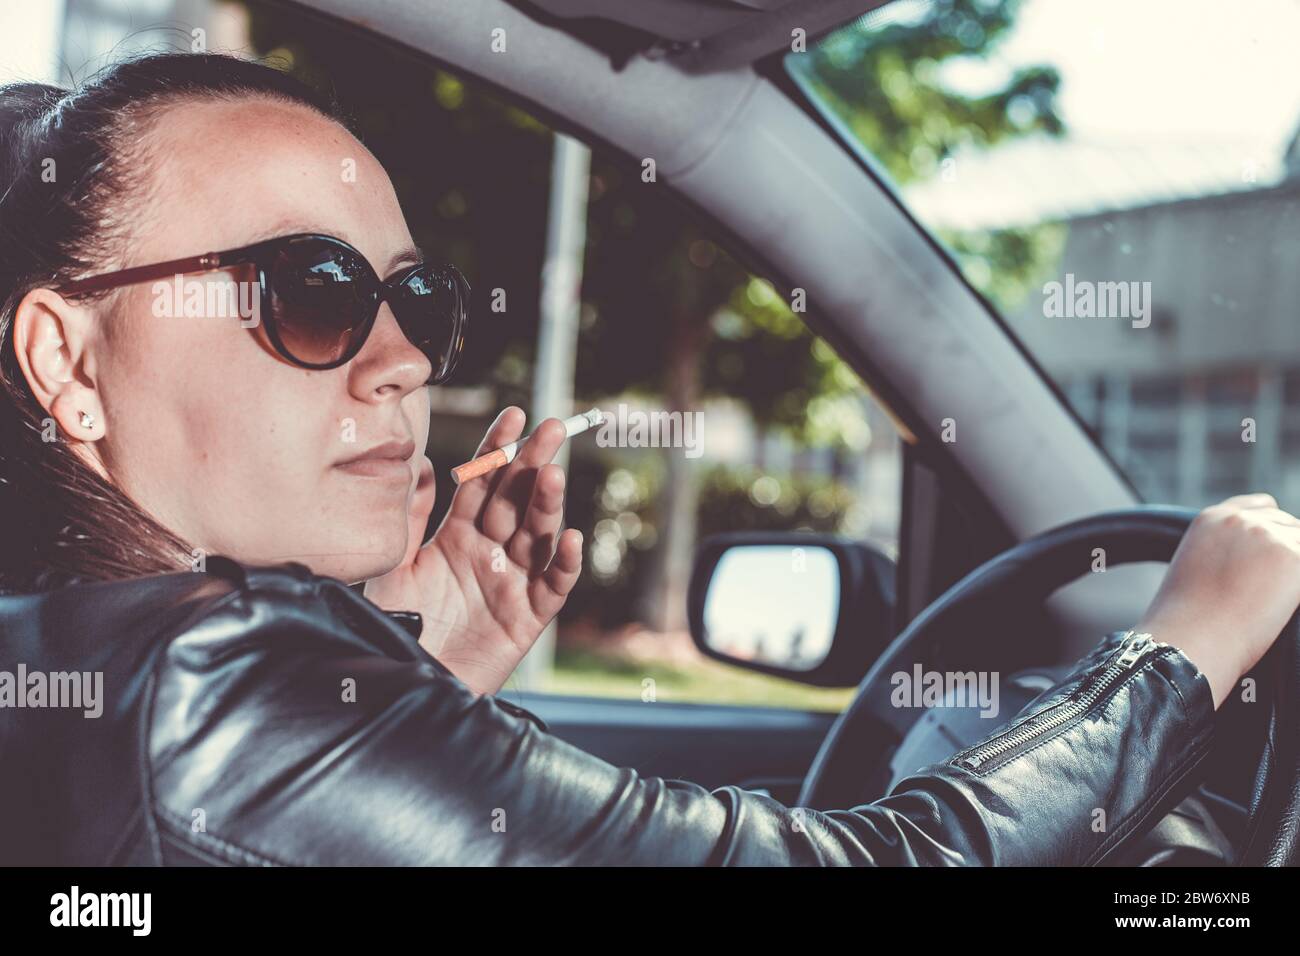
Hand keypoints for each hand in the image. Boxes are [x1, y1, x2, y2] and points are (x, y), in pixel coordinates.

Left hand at [364, 407, 582, 695]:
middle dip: (534, 463)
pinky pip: (552, 587)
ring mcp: (511, 583)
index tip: (514, 415)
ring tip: (552, 476)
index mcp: (457, 536)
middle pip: (517, 501)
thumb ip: (412, 519)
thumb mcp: (393, 567)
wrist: (400, 684)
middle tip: (551, 429)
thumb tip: (425, 466)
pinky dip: (563, 564)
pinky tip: (568, 539)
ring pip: (537, 536)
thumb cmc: (391, 629)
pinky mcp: (526, 618)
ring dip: (548, 506)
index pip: (483, 483)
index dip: (498, 449)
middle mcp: (490, 553)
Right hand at [1137, 493, 1299, 707]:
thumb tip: (1259, 563)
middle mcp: (1240, 520)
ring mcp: (1268, 535)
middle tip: (1269, 590)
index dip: (1272, 529)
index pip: (1262, 506)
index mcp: (1211, 518)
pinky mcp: (1294, 557)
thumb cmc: (1188, 619)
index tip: (1272, 553)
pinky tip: (1283, 605)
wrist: (1191, 638)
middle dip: (1286, 554)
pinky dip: (1299, 589)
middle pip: (1289, 526)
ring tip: (1271, 601)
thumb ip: (1224, 551)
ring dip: (1295, 570)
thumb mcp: (1193, 569)